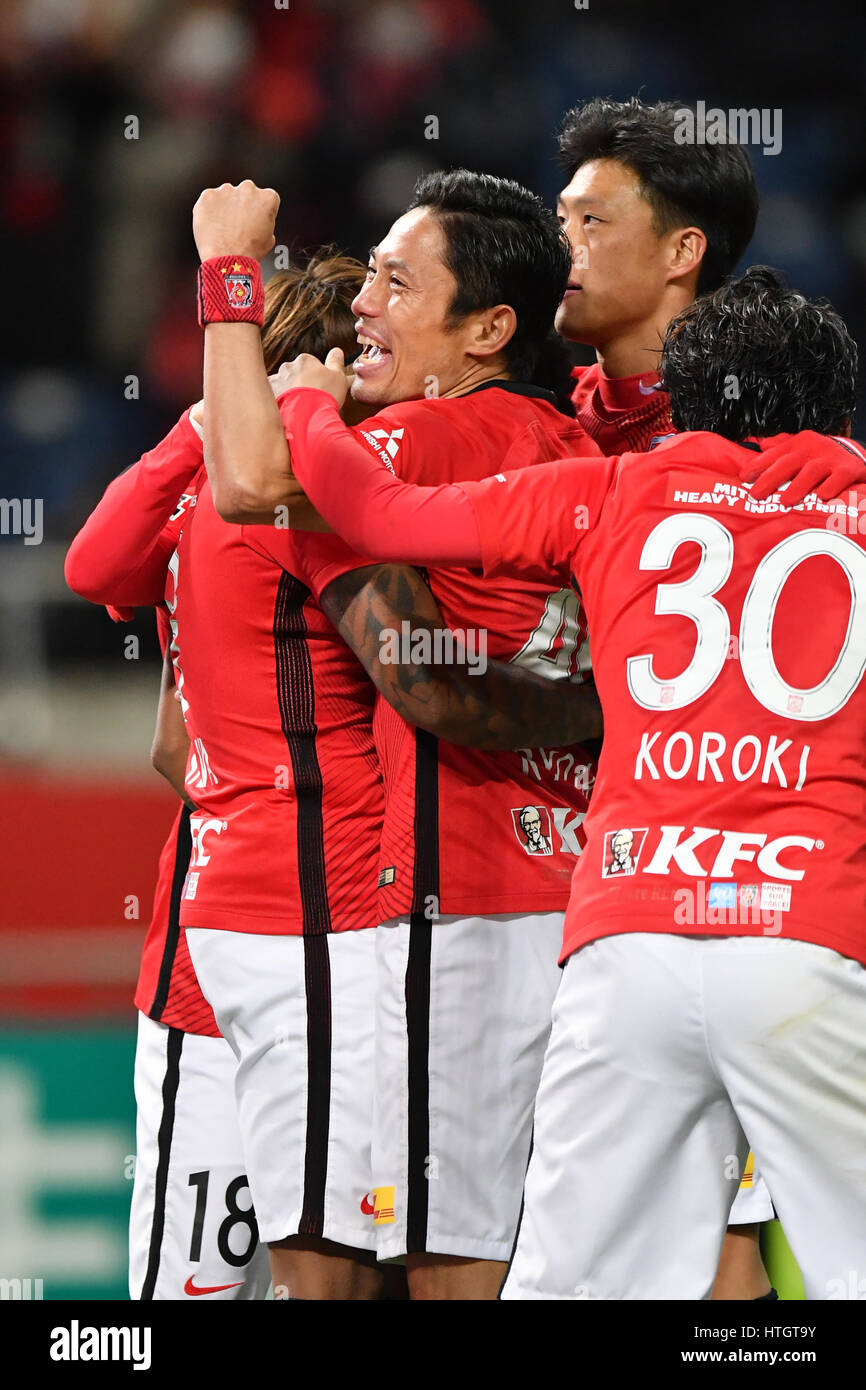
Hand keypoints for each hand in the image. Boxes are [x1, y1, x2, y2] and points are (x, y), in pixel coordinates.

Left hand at [192, 180, 278, 261]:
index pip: (265, 198)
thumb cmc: (248, 252)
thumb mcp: (269, 238)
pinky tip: (212, 226)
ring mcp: (226, 190)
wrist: (228, 260)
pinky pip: (208, 201)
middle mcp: (248, 189)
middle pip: (244, 193)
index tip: (254, 219)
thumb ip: (265, 221)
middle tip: (237, 224)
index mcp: (267, 198)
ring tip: (223, 228)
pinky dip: (209, 211)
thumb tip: (259, 222)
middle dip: (241, 206)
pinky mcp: (208, 196)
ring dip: (224, 207)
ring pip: (225, 196)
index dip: (259, 211)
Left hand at [268, 348, 348, 408]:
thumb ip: (336, 362)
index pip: (309, 365)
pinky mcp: (269, 395)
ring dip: (289, 393)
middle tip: (310, 399)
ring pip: (283, 385)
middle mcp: (288, 367)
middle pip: (295, 374)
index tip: (320, 389)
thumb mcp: (339, 377)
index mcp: (304, 359)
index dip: (316, 378)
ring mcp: (277, 380)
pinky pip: (273, 397)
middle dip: (300, 384)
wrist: (309, 415)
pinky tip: (288, 411)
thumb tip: (336, 350)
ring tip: (299, 408)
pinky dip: (280, 402)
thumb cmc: (326, 394)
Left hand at [739, 431, 865, 504]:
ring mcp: (831, 458)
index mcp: (798, 443)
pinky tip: (821, 497)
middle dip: (770, 479)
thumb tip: (759, 444)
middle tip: (756, 495)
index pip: (774, 453)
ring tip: (785, 502)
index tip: (744, 478)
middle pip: (788, 463)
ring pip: (812, 472)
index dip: (758, 465)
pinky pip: (838, 478)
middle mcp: (813, 448)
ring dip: (797, 487)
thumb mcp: (801, 447)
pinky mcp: (849, 469)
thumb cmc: (822, 456)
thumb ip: (781, 446)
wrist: (857, 455)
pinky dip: (829, 488)